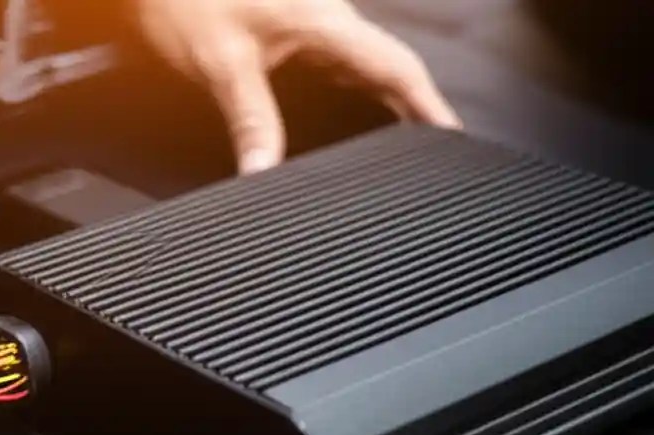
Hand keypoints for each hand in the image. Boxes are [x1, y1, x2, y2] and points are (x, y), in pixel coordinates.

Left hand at [133, 0, 460, 172]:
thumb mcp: (222, 64)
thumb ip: (249, 121)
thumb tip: (263, 174)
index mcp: (326, 23)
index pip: (397, 67)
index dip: (430, 106)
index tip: (454, 139)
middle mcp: (330, 18)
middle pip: (390, 67)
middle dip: (414, 110)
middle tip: (432, 155)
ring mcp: (315, 19)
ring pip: (366, 64)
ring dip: (385, 101)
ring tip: (402, 146)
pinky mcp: (295, 24)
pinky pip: (340, 61)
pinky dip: (355, 90)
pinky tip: (352, 114)